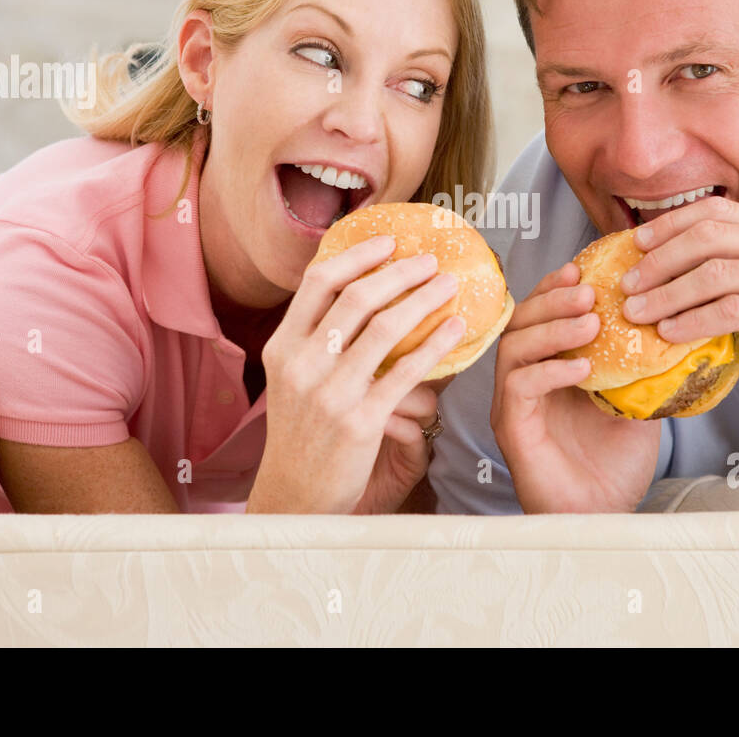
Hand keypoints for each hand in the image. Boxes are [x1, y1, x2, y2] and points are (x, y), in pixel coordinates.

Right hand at [251, 235, 464, 513]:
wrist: (296, 496)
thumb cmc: (303, 433)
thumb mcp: (294, 380)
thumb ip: (317, 339)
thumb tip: (367, 291)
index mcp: (282, 347)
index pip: (317, 282)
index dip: (357, 254)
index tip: (388, 241)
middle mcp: (301, 365)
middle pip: (356, 297)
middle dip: (400, 271)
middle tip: (431, 260)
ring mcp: (330, 394)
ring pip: (385, 328)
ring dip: (424, 299)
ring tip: (450, 285)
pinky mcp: (360, 422)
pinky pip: (406, 372)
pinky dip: (436, 345)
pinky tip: (456, 330)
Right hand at [491, 263, 660, 513]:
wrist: (604, 514)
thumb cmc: (614, 464)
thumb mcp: (636, 401)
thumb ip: (640, 365)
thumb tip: (671, 324)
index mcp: (548, 367)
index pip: (541, 314)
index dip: (556, 288)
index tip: (583, 268)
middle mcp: (524, 380)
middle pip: (521, 321)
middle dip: (552, 300)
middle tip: (587, 291)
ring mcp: (515, 404)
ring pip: (514, 347)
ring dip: (551, 329)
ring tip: (589, 323)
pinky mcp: (513, 428)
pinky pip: (519, 387)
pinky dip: (549, 371)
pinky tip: (582, 369)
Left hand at [620, 194, 738, 423]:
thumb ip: (734, 276)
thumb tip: (668, 279)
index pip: (714, 211)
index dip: (668, 224)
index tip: (635, 245)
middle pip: (708, 235)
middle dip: (658, 258)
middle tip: (627, 283)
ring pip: (714, 272)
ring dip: (666, 293)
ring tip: (637, 312)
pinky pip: (730, 310)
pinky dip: (692, 321)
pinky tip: (669, 334)